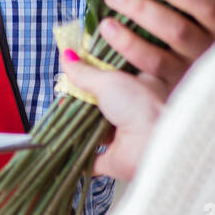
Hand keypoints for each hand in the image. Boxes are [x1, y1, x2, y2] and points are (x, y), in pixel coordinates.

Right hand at [59, 46, 166, 182]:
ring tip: (62, 111)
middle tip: (65, 90)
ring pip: (96, 128)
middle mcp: (135, 111)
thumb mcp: (109, 80)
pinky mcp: (115, 160)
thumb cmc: (139, 105)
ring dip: (78, 123)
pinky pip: (92, 158)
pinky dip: (80, 154)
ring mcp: (125, 137)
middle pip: (103, 102)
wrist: (152, 144)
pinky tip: (66, 146)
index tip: (77, 66)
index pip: (115, 76)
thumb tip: (66, 54)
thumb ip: (85, 71)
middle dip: (83, 98)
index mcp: (142, 87)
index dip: (96, 71)